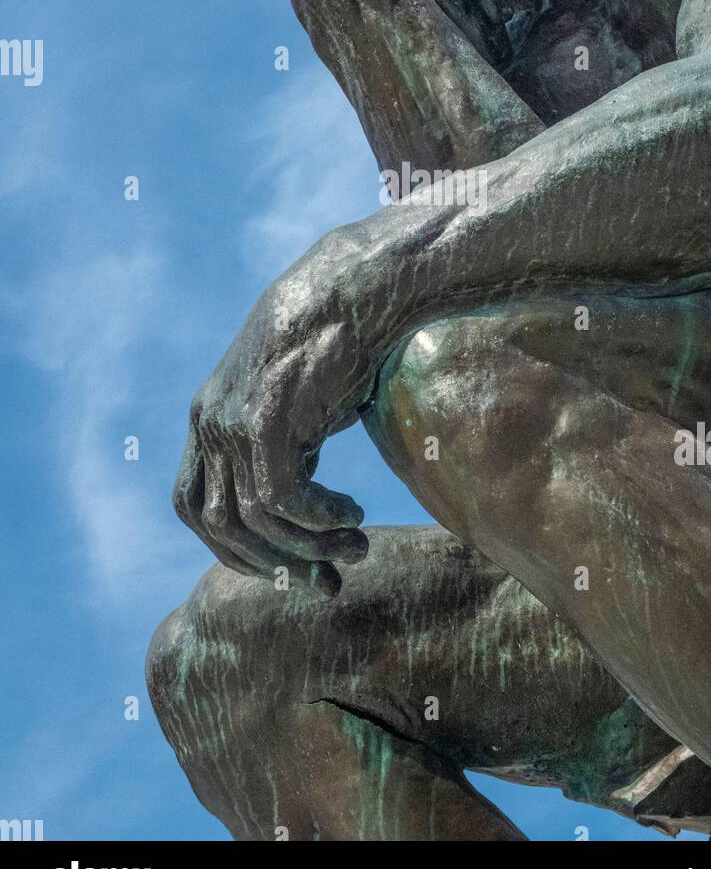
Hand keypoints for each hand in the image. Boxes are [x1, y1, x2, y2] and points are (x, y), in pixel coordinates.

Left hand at [173, 236, 372, 594]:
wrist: (355, 288)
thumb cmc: (340, 345)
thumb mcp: (299, 407)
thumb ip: (286, 452)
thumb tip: (301, 517)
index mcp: (208, 418)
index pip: (196, 506)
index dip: (234, 548)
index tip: (286, 565)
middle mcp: (208, 422)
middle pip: (217, 526)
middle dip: (272, 564)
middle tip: (325, 580)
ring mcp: (231, 422)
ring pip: (255, 521)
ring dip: (309, 547)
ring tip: (356, 547)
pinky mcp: (265, 421)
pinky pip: (284, 501)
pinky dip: (320, 521)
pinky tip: (353, 516)